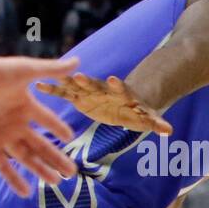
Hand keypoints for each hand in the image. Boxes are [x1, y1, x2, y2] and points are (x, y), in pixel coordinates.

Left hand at [0, 56, 80, 194]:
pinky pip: (3, 166)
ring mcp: (2, 135)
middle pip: (41, 144)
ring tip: (57, 183)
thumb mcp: (23, 70)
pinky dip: (14, 179)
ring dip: (40, 170)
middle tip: (73, 173)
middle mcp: (16, 123)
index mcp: (25, 104)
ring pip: (26, 158)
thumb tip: (77, 63)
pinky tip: (26, 192)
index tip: (72, 138)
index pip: (48, 120)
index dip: (59, 128)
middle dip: (56, 158)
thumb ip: (51, 70)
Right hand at [35, 72, 171, 136]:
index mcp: (121, 93)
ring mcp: (89, 91)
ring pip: (76, 86)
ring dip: (65, 83)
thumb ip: (156, 123)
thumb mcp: (147, 118)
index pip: (119, 88)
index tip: (112, 79)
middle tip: (79, 77)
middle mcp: (103, 89)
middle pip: (95, 84)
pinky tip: (39, 86)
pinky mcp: (78, 97)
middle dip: (88, 82)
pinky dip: (53, 89)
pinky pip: (64, 92)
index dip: (116, 84)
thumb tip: (169, 131)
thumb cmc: (138, 111)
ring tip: (50, 78)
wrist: (126, 102)